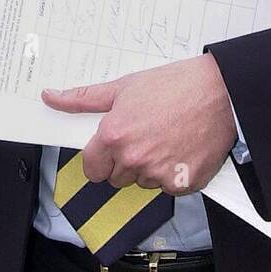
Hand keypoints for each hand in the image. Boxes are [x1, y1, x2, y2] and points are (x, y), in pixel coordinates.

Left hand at [41, 54, 235, 194]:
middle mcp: (133, 159)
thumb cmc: (174, 84)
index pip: (92, 168)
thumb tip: (50, 97)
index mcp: (114, 136)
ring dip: (151, 167)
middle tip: (146, 134)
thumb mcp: (124, 86)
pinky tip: (183, 148)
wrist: (220, 91)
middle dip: (126, 161)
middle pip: (117, 178)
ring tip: (167, 137)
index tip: (113, 146)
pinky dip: (174, 174)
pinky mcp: (183, 184)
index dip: (101, 157)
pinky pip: (169, 187)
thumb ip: (85, 98)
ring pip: (143, 182)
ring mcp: (159, 174)